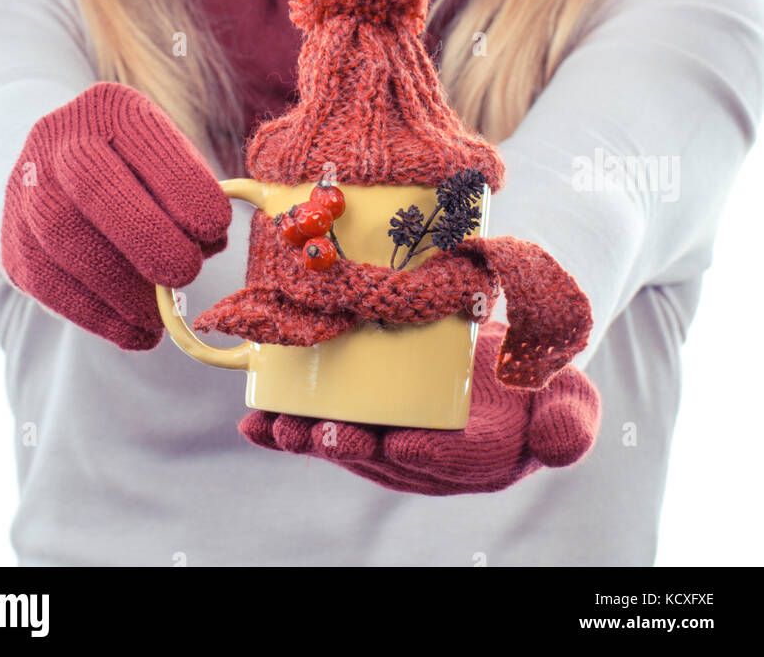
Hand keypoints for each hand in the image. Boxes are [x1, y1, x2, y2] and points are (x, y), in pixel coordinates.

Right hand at [1, 81, 231, 349]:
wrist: (54, 177)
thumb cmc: (137, 174)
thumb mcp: (168, 163)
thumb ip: (193, 194)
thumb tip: (212, 244)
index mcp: (111, 107)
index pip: (143, 136)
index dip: (181, 184)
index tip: (215, 228)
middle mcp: (59, 138)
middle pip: (91, 183)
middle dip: (144, 233)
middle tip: (185, 272)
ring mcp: (27, 187)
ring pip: (62, 236)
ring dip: (118, 286)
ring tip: (159, 316)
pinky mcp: (12, 240)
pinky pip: (45, 281)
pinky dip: (95, 313)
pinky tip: (132, 331)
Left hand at [238, 320, 600, 493]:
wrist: (512, 364)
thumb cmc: (542, 384)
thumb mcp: (570, 399)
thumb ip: (569, 422)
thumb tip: (558, 440)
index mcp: (480, 457)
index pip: (450, 459)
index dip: (424, 453)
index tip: (400, 442)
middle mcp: (429, 458)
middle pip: (385, 457)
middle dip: (350, 446)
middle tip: (322, 432)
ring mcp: (394, 440)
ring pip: (349, 444)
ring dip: (310, 438)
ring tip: (278, 427)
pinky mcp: (369, 421)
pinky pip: (327, 427)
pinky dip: (288, 430)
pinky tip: (254, 424)